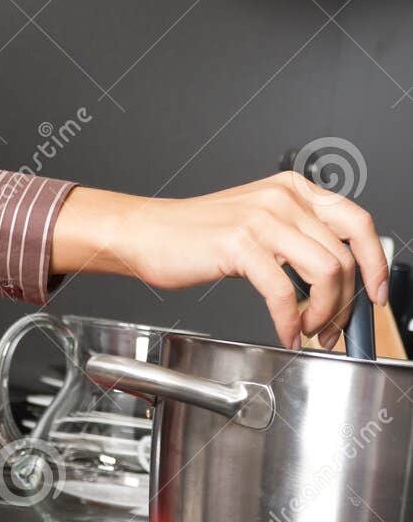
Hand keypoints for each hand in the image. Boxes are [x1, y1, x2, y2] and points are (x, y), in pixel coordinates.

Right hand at [50, 172, 387, 350]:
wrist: (145, 232)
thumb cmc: (197, 234)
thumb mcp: (258, 224)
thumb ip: (298, 240)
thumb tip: (338, 282)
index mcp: (293, 189)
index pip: (358, 221)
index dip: (376, 263)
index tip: (376, 294)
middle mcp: (282, 198)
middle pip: (344, 257)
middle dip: (345, 305)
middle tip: (331, 329)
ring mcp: (261, 218)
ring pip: (325, 273)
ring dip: (322, 315)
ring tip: (307, 331)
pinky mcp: (240, 244)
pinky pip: (285, 293)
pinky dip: (291, 322)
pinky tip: (285, 331)